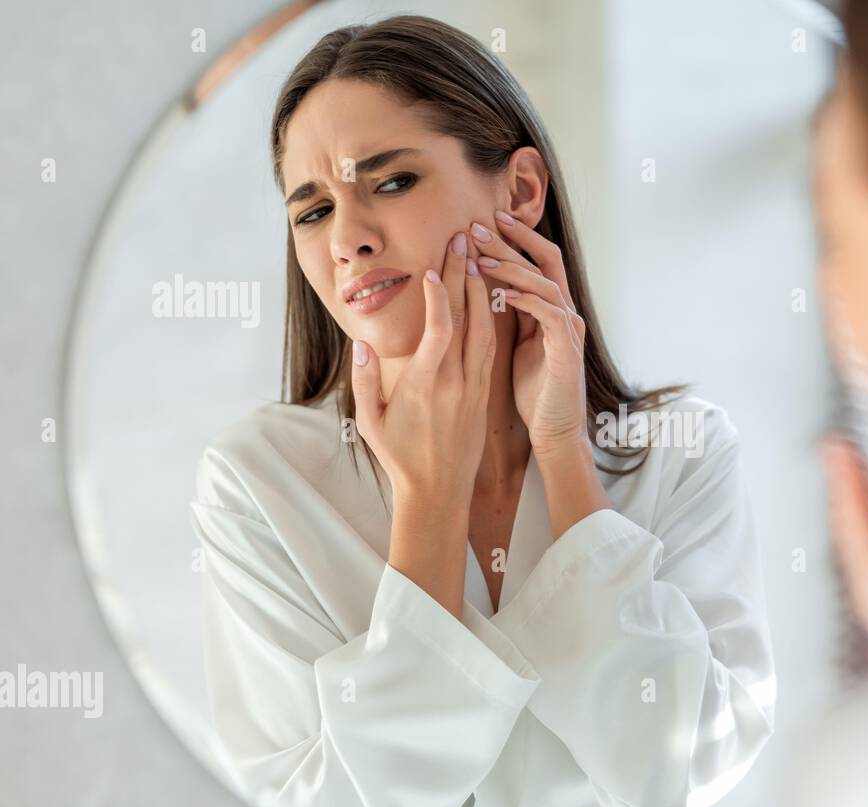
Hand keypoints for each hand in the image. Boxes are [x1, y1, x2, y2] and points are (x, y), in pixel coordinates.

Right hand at [351, 232, 495, 501]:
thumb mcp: (370, 422)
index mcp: (426, 385)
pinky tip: (489, 296)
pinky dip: (491, 318)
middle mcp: (456, 381)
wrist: (439, 492)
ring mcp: (474, 387)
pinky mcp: (484, 393)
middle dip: (466, 275)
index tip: (434, 268)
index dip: (440, 296)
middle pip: (467, 318)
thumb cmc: (400, 457)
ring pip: (485, 330)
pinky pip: (491, 348)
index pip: (440, 330)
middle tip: (464, 238)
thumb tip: (362, 342)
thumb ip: (365, 380)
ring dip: (482, 290)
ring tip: (478, 257)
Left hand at [469, 212, 587, 459]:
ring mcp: (570, 331)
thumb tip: (487, 286)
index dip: (516, 239)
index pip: (539, 262)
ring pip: (546, 284)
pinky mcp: (568, 352)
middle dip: (511, 241)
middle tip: (477, 225)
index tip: (486, 221)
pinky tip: (505, 294)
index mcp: (553, 311)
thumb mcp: (519, 345)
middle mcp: (566, 314)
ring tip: (483, 256)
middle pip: (545, 262)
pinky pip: (551, 315)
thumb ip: (513, 315)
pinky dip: (529, 301)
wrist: (556, 431)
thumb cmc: (536, 391)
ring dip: (514, 268)